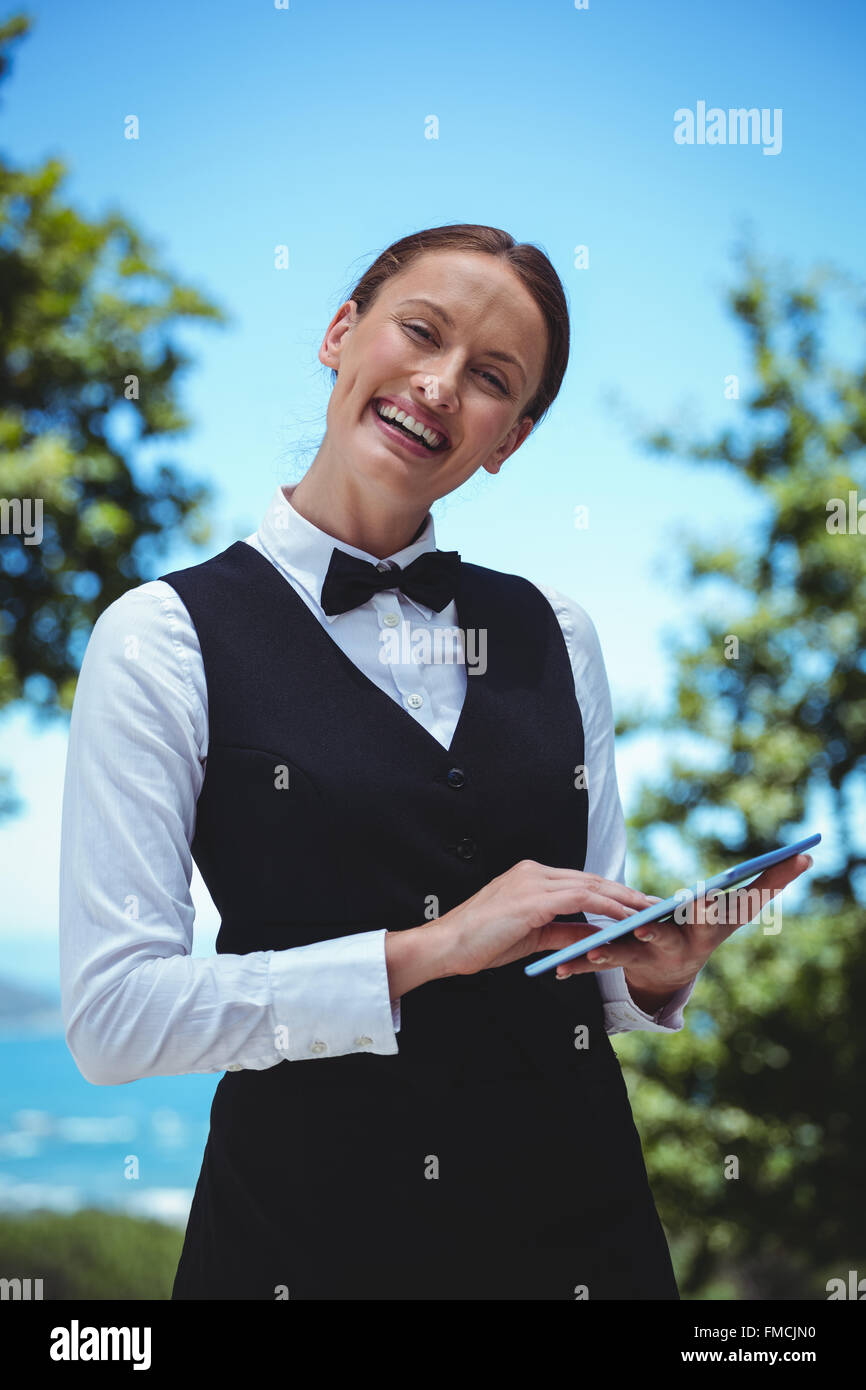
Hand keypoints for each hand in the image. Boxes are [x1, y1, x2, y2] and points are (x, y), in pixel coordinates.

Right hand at [440, 859, 656, 976]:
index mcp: (531, 876)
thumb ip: (564, 933)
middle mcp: (534, 871)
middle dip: (627, 892)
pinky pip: (582, 899)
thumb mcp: (532, 937)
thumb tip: (596, 937)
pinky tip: (627, 918)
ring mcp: (534, 881)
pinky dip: (608, 907)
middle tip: (657, 903)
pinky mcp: (533, 898)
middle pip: (592, 878)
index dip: (612, 890)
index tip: (638, 902)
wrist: (447, 946)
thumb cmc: (481, 943)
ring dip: (625, 898)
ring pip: (592, 885)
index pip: (582, 880)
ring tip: (651, 910)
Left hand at [551, 853, 815, 1009]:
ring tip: (588, 948)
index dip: (707, 904)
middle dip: (655, 931)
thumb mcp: (738, 908)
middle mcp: (675, 944)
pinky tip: (558, 967)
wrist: (674, 973)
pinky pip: (595, 963)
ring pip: (624, 955)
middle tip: (646, 927)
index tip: (701, 895)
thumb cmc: (710, 927)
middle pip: (665, 936)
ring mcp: (646, 957)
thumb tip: (808, 856)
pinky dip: (577, 963)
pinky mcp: (618, 961)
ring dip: (607, 951)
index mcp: (704, 928)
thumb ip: (770, 882)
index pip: (709, 913)